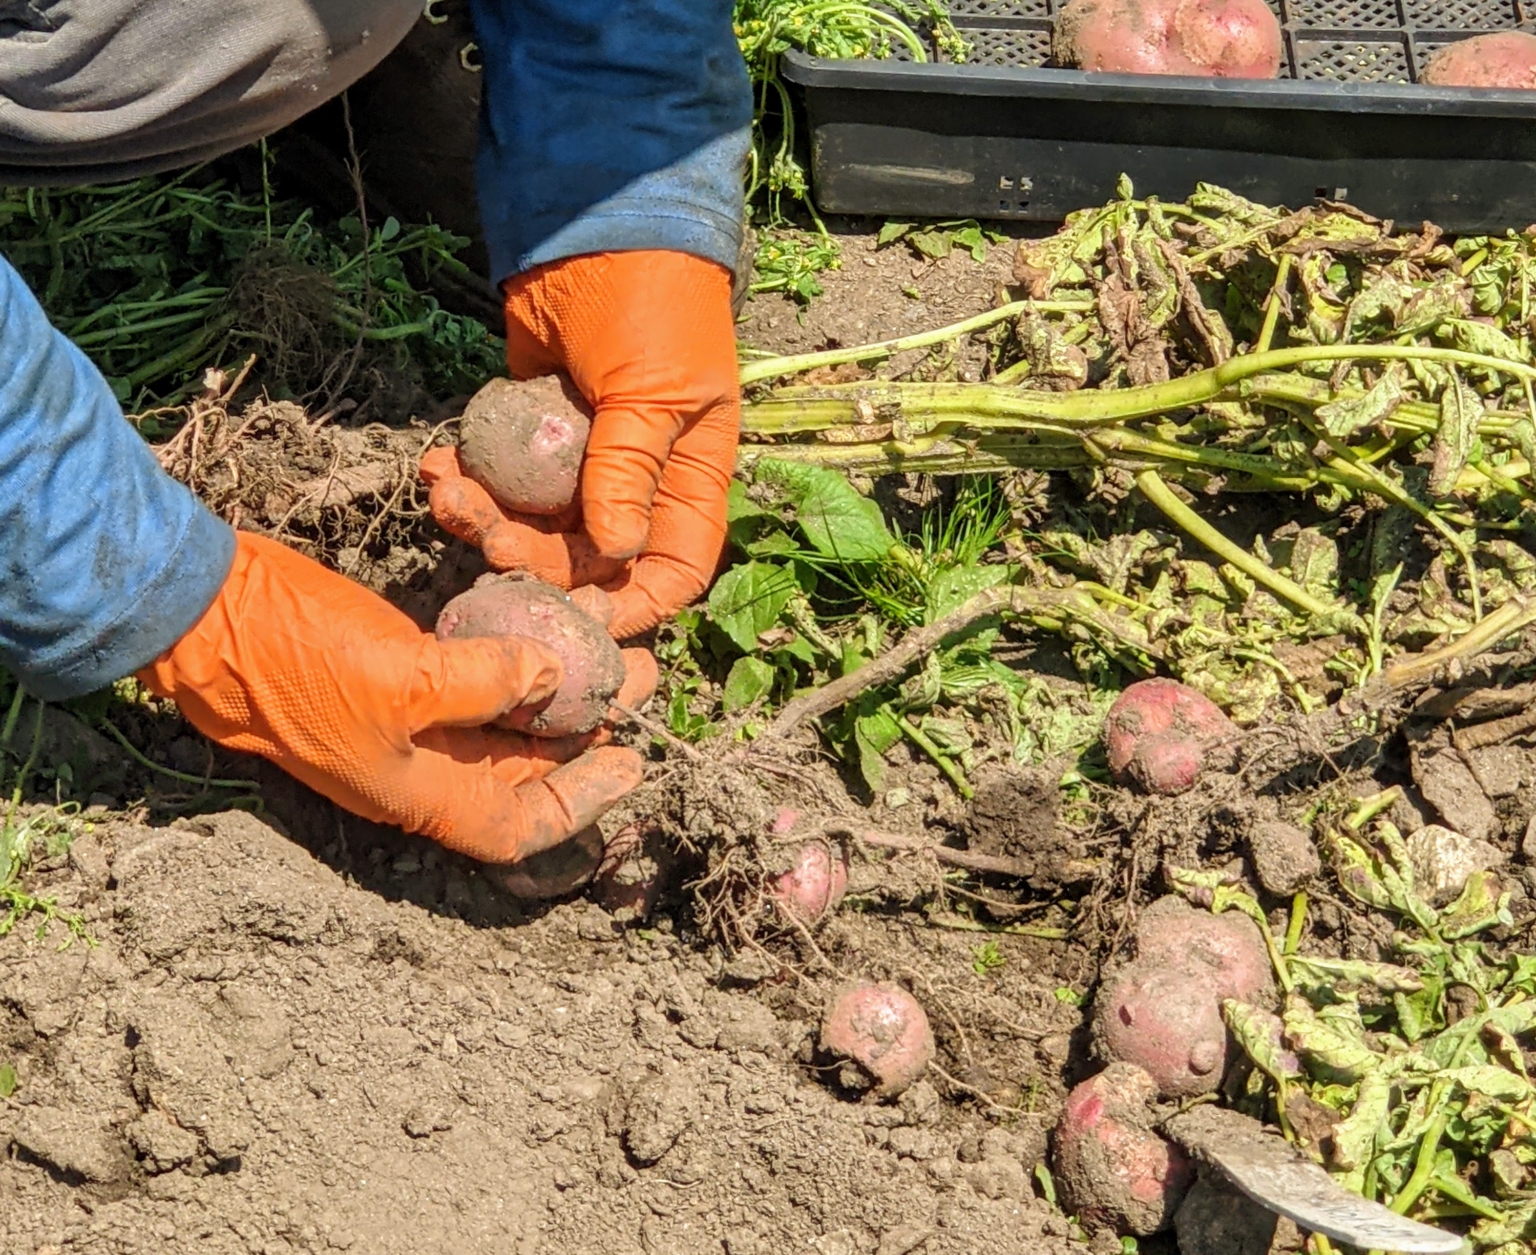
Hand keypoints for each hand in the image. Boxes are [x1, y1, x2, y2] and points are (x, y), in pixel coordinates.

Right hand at [138, 533, 649, 863]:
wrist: (200, 610)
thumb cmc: (291, 658)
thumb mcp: (398, 678)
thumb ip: (483, 683)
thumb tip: (552, 675)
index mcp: (418, 793)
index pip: (518, 829)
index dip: (581, 804)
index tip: (632, 762)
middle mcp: (418, 765)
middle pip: (522, 768)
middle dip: (585, 729)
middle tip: (639, 679)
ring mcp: (406, 716)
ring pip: (503, 716)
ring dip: (557, 685)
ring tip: (611, 643)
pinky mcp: (396, 668)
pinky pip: (473, 672)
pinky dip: (512, 652)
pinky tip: (547, 619)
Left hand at [421, 250, 739, 639]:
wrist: (592, 217)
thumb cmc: (648, 301)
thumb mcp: (651, 387)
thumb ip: (629, 470)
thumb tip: (616, 551)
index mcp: (686, 475)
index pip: (672, 567)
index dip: (635, 604)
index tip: (580, 617)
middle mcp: (634, 477)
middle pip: (588, 556)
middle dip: (537, 558)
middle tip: (489, 538)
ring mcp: (575, 456)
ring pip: (533, 523)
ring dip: (487, 520)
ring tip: (449, 493)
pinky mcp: (523, 430)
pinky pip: (495, 479)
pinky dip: (466, 482)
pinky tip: (439, 467)